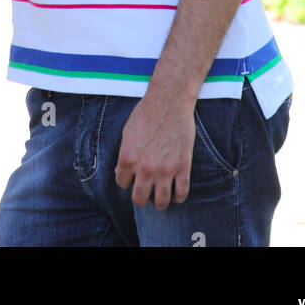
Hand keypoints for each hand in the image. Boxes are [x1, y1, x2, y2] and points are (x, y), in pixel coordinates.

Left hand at [114, 89, 195, 209]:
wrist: (169, 101)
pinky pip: (181, 193)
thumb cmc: (146, 113)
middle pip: (139, 199)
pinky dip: (178, 198)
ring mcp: (165, 170)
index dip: (126, 181)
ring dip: (160, 203)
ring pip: (161, 202)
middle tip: (146, 193)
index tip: (132, 178)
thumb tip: (122, 172)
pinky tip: (176, 194)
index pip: (122, 183)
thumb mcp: (127, 133)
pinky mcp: (183, 167)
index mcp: (128, 158)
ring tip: (161, 198)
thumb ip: (125, 155)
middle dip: (141, 198)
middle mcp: (145, 168)